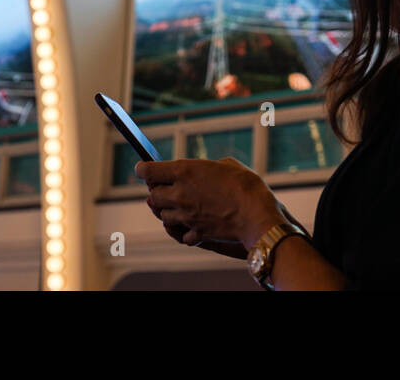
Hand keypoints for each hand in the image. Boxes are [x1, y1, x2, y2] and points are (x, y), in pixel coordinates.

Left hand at [137, 157, 283, 251]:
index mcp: (184, 171)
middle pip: (153, 196)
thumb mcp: (227, 164)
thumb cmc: (246, 185)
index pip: (148, 171)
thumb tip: (205, 171)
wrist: (257, 215)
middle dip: (158, 191)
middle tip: (166, 187)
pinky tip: (193, 224)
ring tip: (181, 206)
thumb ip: (208, 167)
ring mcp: (186, 216)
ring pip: (163, 217)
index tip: (142, 169)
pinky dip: (185, 230)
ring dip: (168, 211)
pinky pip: (182, 234)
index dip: (143, 169)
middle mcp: (179, 194)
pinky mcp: (196, 233)